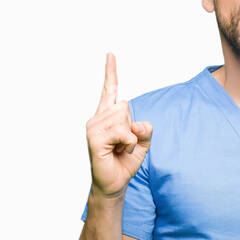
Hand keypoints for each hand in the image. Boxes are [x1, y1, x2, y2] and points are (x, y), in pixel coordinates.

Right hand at [86, 52, 152, 198]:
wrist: (113, 185)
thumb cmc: (124, 164)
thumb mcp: (142, 145)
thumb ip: (146, 131)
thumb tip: (138, 124)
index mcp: (107, 116)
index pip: (110, 90)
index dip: (111, 72)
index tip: (110, 54)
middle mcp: (97, 118)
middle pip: (125, 106)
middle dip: (132, 127)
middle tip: (123, 145)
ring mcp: (94, 126)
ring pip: (124, 118)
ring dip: (130, 138)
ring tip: (119, 149)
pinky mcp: (94, 138)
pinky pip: (123, 132)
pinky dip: (128, 143)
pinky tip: (119, 152)